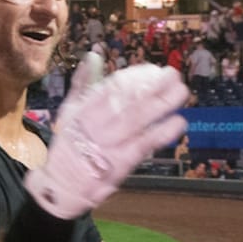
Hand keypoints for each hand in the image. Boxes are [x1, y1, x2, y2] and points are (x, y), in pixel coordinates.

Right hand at [24, 53, 188, 218]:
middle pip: (129, 102)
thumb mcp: (69, 111)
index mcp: (84, 111)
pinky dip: (162, 133)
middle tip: (173, 74)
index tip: (152, 69)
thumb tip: (92, 55)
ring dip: (162, 105)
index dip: (135, 77)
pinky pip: (144, 145)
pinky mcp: (120, 165)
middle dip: (154, 86)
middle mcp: (97, 126)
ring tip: (181, 92)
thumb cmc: (69, 145)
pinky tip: (178, 121)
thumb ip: (82, 83)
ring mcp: (109, 146)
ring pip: (138, 121)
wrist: (61, 186)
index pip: (111, 88)